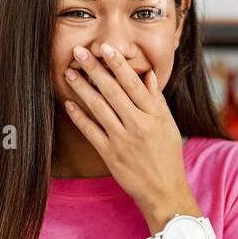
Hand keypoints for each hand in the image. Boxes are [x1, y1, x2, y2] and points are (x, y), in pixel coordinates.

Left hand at [61, 43, 195, 222]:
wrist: (164, 191)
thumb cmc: (167, 156)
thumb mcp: (168, 124)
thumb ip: (156, 99)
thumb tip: (148, 74)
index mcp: (154, 115)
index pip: (133, 83)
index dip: (118, 63)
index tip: (105, 47)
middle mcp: (138, 124)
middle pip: (112, 90)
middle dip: (94, 68)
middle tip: (79, 51)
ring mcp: (122, 140)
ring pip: (98, 107)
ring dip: (81, 87)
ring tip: (69, 71)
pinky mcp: (109, 154)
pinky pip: (90, 131)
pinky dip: (78, 116)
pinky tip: (69, 103)